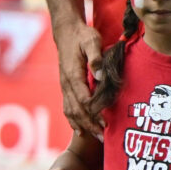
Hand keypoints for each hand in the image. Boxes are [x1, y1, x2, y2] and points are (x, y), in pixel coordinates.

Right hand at [53, 16, 104, 136]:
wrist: (67, 32)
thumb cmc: (82, 36)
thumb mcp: (91, 41)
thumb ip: (96, 58)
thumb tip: (101, 76)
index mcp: (73, 75)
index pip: (83, 99)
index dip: (94, 112)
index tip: (106, 122)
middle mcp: (66, 84)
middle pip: (77, 110)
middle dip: (90, 125)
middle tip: (103, 137)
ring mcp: (64, 86)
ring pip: (70, 111)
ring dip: (83, 125)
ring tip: (96, 137)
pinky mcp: (66, 87)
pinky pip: (67, 107)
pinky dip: (73, 120)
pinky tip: (80, 130)